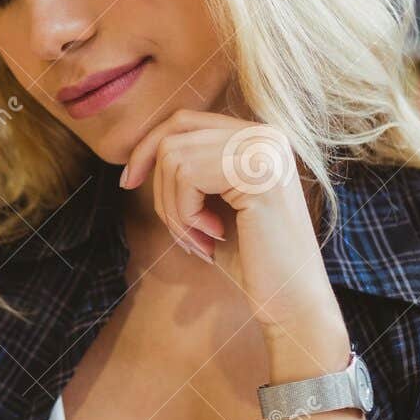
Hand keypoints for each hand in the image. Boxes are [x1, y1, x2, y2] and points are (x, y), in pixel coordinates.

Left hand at [118, 109, 347, 351]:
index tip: (128, 183)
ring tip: (202, 240)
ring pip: (174, 159)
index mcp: (257, 136)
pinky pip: (186, 177)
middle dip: (163, 193)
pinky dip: (186, 216)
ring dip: (176, 212)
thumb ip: (188, 169)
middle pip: (173, 138)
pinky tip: (214, 238)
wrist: (292, 299)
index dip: (147, 148)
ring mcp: (264, 148)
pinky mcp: (259, 171)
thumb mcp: (212, 204)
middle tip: (186, 235)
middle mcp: (265, 133)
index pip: (183, 120)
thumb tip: (137, 153)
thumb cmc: (250, 258)